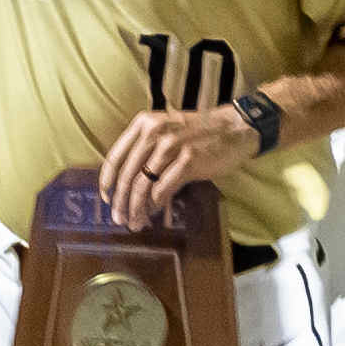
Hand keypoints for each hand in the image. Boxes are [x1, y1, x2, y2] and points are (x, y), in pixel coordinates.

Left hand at [94, 103, 259, 230]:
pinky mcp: (189, 160)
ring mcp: (171, 146)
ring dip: (136, 209)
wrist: (237, 128)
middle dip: (121, 201)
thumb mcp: (168, 130)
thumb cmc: (202, 133)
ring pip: (143, 185)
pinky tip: (153, 214)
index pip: (116, 156)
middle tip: (119, 218)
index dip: (108, 181)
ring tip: (135, 222)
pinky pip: (162, 189)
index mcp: (144, 123)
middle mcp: (154, 132)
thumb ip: (148, 148)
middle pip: (128, 174)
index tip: (107, 198)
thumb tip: (129, 181)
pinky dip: (155, 205)